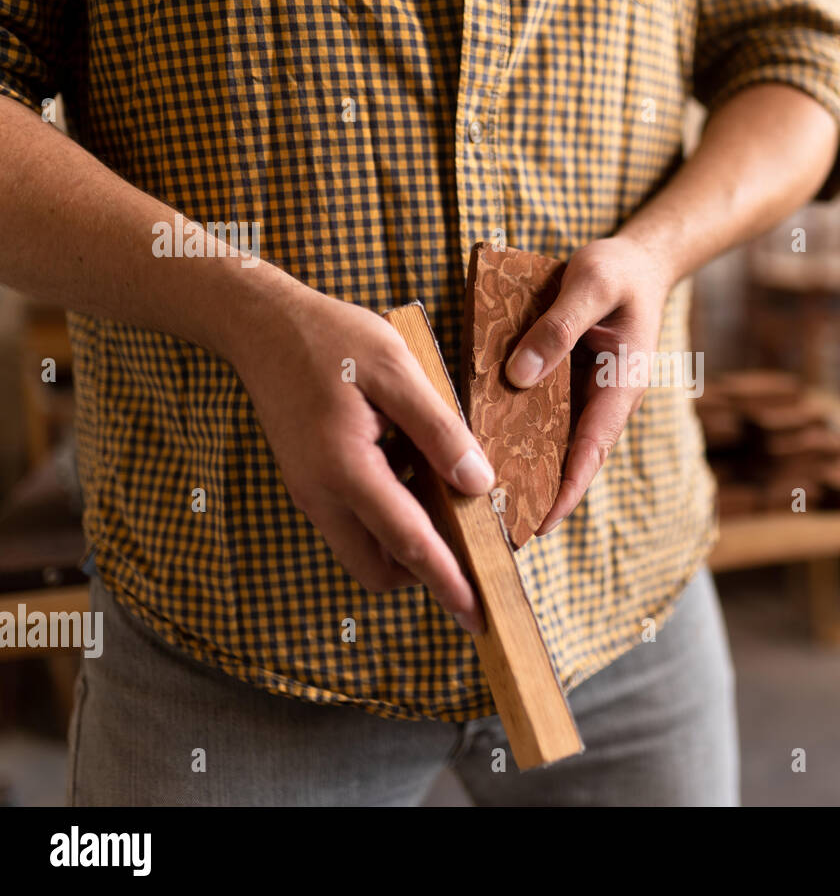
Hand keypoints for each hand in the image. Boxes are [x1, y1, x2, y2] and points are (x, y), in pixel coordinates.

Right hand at [226, 280, 493, 631]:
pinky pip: (355, 522)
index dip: (447, 583)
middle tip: (475, 554)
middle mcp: (321, 496)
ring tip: (451, 502)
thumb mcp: (398, 371)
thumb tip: (479, 483)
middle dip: (426, 574)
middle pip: (380, 569)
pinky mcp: (311, 485)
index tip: (478, 615)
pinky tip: (418, 473)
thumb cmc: (331, 339)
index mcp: (346, 470)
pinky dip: (391, 517)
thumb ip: (440, 430)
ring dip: (408, 543)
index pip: (408, 544)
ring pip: (366, 549)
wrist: (260, 325)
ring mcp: (311, 494)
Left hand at [506, 237, 673, 534]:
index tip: (541, 524)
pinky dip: (513, 431)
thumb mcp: (591, 284)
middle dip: (538, 493)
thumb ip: (557, 327)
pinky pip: (538, 413)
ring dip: (522, 468)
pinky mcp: (564, 381)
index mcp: (619, 387)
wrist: (637, 259)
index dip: (567, 491)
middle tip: (498, 529)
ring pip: (551, 440)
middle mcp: (601, 400)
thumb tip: (518, 376)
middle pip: (569, 458)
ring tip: (481, 501)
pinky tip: (478, 443)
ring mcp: (583, 394)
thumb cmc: (619, 270)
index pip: (592, 452)